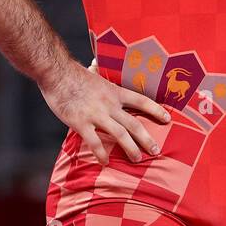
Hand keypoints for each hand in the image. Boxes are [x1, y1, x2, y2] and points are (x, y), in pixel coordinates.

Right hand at [40, 60, 170, 164]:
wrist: (56, 73)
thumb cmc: (73, 74)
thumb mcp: (94, 74)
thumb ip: (100, 75)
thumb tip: (97, 64)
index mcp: (114, 92)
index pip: (141, 101)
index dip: (156, 110)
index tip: (168, 119)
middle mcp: (109, 104)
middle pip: (134, 124)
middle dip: (147, 139)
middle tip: (156, 150)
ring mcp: (96, 114)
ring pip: (120, 134)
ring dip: (131, 148)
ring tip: (138, 159)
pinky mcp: (81, 123)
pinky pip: (95, 142)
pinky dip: (101, 153)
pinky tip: (105, 162)